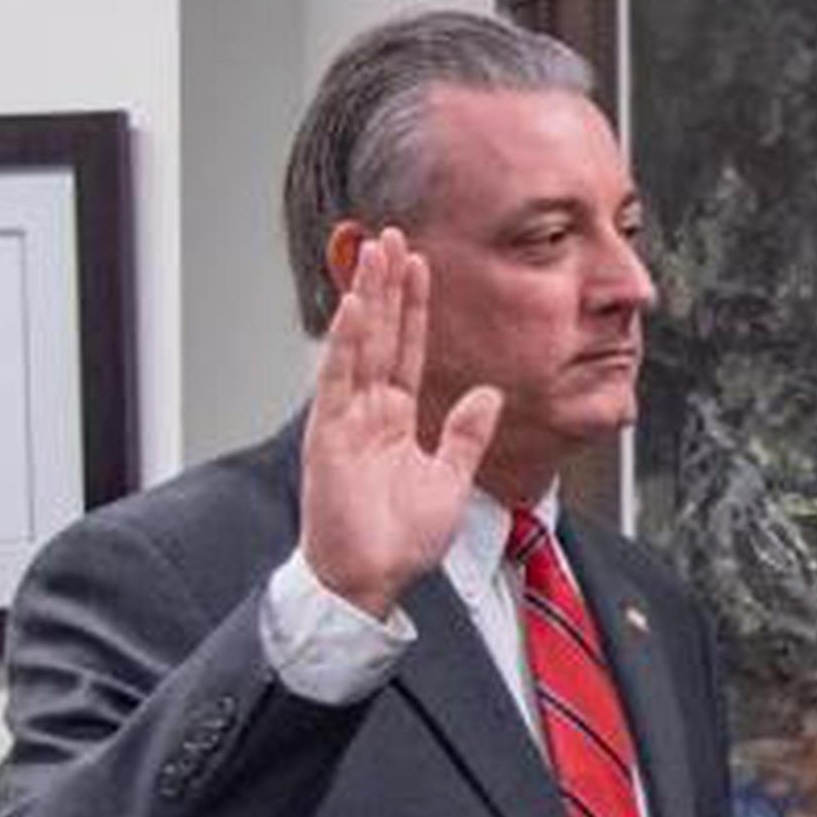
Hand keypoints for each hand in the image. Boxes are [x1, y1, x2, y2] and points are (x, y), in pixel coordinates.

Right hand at [298, 228, 503, 615]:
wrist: (370, 580)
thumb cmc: (400, 541)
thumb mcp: (451, 481)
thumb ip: (466, 436)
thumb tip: (489, 395)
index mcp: (395, 421)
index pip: (408, 351)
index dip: (415, 309)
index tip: (421, 267)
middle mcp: (368, 412)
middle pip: (382, 336)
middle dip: (389, 286)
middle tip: (394, 236)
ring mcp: (345, 420)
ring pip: (359, 345)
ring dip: (368, 298)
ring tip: (375, 252)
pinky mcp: (328, 436)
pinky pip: (338, 381)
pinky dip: (347, 343)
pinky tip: (356, 307)